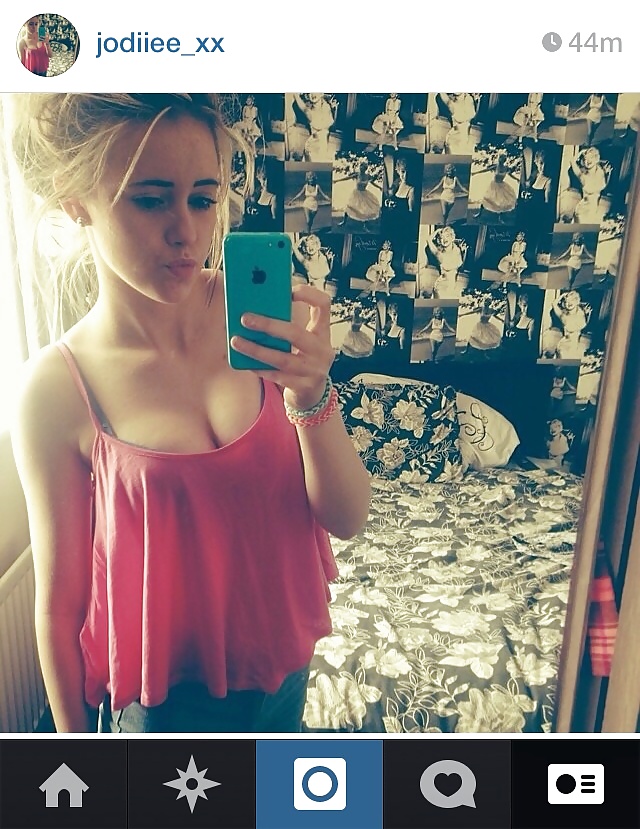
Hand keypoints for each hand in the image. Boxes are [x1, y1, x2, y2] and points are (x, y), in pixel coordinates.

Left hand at [230, 283, 334, 410]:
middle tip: (245, 318)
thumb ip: (288, 326)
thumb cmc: (302, 360)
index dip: (309, 295)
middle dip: (268, 325)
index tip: (289, 291)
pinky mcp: (302, 387)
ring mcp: (314, 370)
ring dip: (256, 349)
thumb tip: (257, 308)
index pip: (324, 305)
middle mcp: (322, 350)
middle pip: (295, 333)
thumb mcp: (304, 341)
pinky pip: (276, 376)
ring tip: (236, 341)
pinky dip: (258, 367)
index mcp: (322, 332)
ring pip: (281, 358)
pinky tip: (244, 361)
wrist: (313, 394)